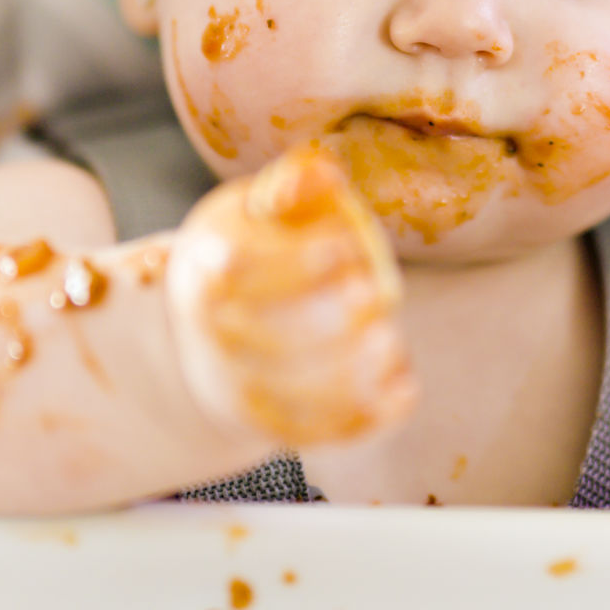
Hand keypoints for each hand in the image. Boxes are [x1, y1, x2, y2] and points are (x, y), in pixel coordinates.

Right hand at [166, 143, 417, 446]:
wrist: (206, 327)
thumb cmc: (249, 248)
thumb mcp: (259, 204)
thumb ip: (296, 182)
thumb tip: (322, 175)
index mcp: (207, 265)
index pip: (239, 270)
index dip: (294, 262)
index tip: (344, 247)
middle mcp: (210, 331)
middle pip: (260, 338)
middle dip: (327, 320)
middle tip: (378, 294)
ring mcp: (234, 382)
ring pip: (285, 396)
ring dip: (345, 375)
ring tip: (391, 342)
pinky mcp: (265, 423)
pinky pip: (310, 434)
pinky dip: (360, 420)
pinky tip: (404, 390)